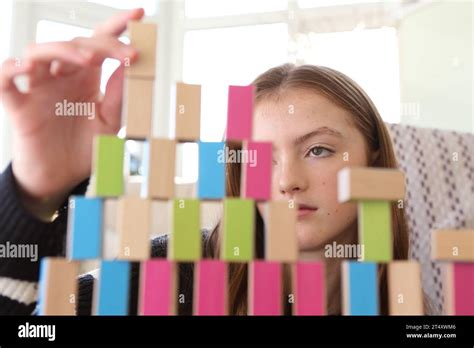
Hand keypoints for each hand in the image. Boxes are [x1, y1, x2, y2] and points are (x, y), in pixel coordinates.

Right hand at [0, 8, 143, 217]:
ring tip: (88, 59)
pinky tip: (24, 67)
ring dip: (63, 50)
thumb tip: (130, 66)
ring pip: (39, 52)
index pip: (98, 43)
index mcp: (85, 77)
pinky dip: (10, 69)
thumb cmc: (85, 147)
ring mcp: (38, 88)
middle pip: (75, 44)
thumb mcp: (110, 121)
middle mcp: (61, 77)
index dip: (116, 26)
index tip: (139, 15)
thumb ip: (118, 95)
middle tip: (128, 54)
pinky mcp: (18, 105)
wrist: (63, 177)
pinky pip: (5, 81)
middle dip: (103, 45)